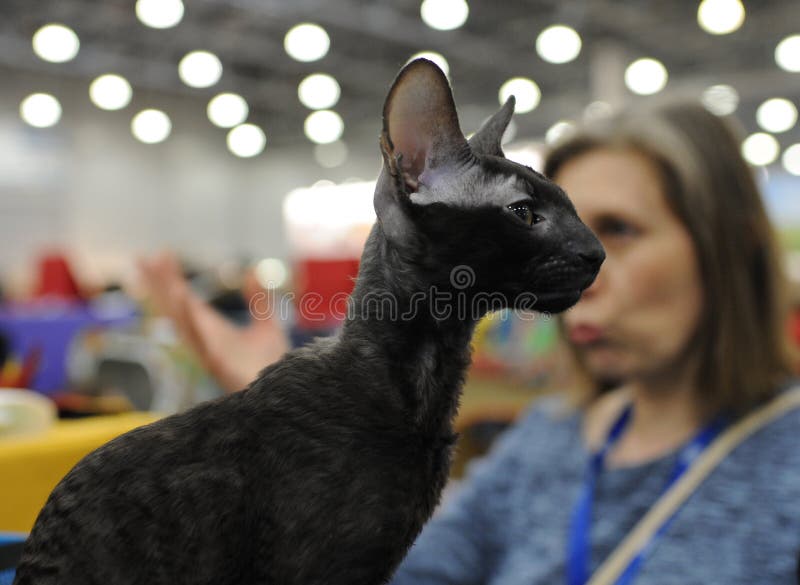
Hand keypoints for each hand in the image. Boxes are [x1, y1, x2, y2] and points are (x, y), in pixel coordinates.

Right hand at [138, 253, 288, 392]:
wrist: (287, 391)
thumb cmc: (273, 367)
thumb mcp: (267, 326)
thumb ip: (259, 300)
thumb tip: (252, 271)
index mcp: (213, 331)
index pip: (185, 301)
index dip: (171, 279)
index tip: (160, 254)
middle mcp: (205, 341)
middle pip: (174, 308)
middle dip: (157, 284)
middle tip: (142, 257)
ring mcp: (208, 353)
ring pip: (181, 322)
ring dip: (169, 298)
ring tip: (158, 271)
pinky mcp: (219, 364)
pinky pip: (200, 340)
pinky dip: (190, 320)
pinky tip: (183, 300)